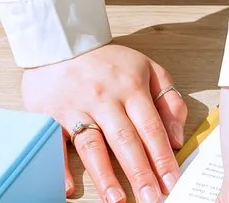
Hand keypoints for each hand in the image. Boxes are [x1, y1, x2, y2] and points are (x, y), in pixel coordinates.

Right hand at [22, 44, 189, 202]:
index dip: (162, 157)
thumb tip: (177, 138)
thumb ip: (168, 99)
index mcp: (131, 87)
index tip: (172, 181)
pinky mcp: (51, 116)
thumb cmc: (107, 61)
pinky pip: (56, 144)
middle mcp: (104, 99)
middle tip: (152, 199)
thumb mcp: (147, 68)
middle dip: (140, 173)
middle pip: (125, 140)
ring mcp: (77, 108)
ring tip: (117, 200)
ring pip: (93, 145)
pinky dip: (61, 166)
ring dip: (105, 175)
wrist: (61, 41)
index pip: (150, 128)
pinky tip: (69, 187)